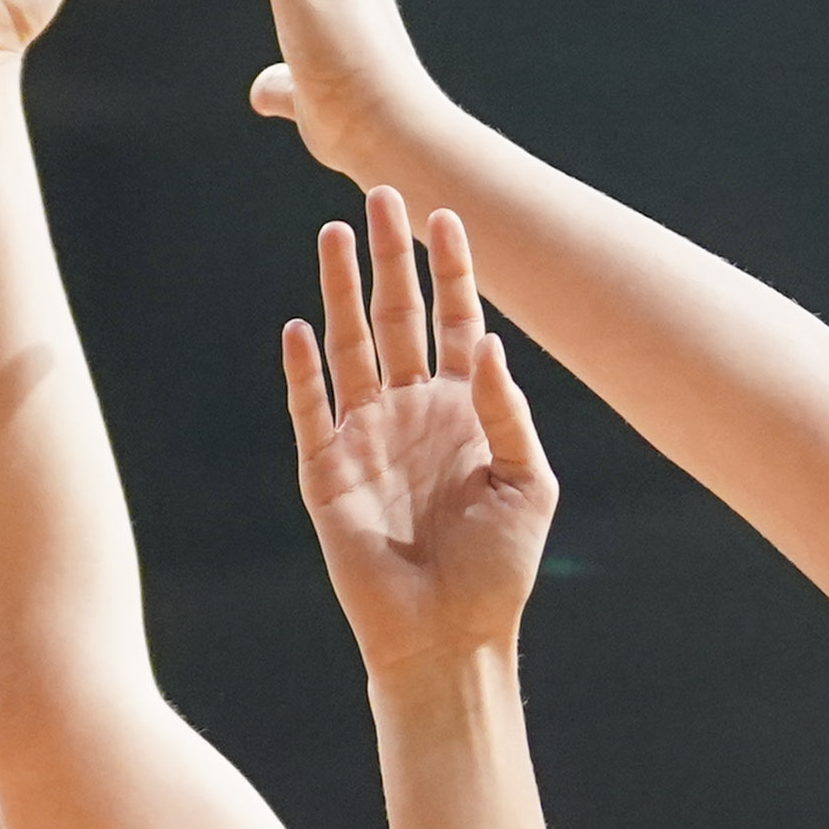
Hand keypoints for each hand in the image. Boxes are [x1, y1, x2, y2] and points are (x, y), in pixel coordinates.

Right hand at [286, 190, 554, 681]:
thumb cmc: (499, 568)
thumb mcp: (527, 484)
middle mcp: (411, 413)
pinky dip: (304, 370)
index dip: (451, 270)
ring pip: (351, 347)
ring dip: (342, 291)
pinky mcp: (327, 473)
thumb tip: (488, 341)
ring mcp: (366, 438)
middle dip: (390, 257)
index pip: (454, 322)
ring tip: (334, 233)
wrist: (449, 636)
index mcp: (463, 411)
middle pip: (397, 318)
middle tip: (382, 193)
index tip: (447, 214)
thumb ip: (508, 412)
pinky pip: (310, 410)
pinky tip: (301, 325)